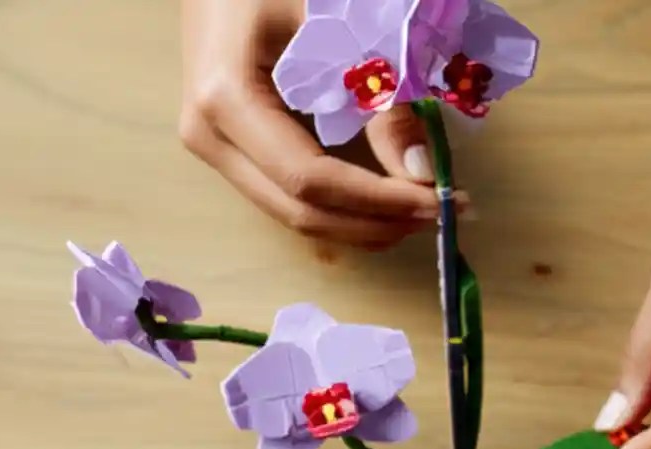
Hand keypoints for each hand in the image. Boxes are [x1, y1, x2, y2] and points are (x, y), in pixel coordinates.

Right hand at [178, 0, 445, 249]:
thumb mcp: (337, 24)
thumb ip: (381, 94)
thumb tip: (421, 171)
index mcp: (226, 100)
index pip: (309, 179)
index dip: (376, 201)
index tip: (437, 202)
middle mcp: (209, 136)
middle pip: (299, 210)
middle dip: (375, 222)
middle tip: (442, 213)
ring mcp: (215, 147)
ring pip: (293, 212)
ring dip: (362, 222)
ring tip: (422, 208)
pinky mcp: (232, 148)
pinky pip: (289, 193)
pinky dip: (343, 205)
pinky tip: (388, 198)